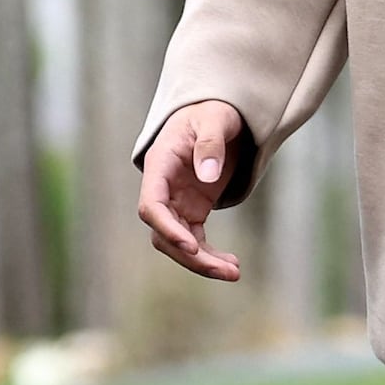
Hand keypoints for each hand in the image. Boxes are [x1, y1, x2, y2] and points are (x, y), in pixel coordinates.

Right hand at [138, 100, 245, 280]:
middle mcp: (163, 189)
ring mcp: (176, 202)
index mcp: (160, 165)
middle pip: (163, 233)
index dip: (167, 228)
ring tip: (234, 272)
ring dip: (203, 262)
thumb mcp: (215, 118)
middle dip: (192, 256)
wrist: (216, 114)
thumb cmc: (212, 111)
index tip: (192, 245)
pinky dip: (210, 256)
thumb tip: (209, 174)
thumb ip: (211, 142)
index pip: (151, 205)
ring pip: (179, 243)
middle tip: (227, 271)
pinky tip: (232, 265)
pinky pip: (196, 241)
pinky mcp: (192, 210)